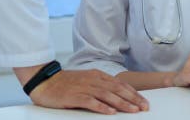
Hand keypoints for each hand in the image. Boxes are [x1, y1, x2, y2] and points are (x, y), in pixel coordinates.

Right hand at [30, 69, 149, 114]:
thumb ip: (100, 86)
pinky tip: (111, 112)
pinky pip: (91, 102)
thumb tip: (117, 96)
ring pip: (107, 95)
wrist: (45, 81)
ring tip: (133, 110)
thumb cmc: (66, 83)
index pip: (120, 84)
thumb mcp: (86, 80)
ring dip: (122, 103)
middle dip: (132, 98)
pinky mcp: (74, 96)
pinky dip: (102, 107)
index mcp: (97, 75)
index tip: (144, 101)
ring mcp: (84, 87)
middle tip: (144, 107)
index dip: (133, 93)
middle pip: (117, 89)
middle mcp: (93, 80)